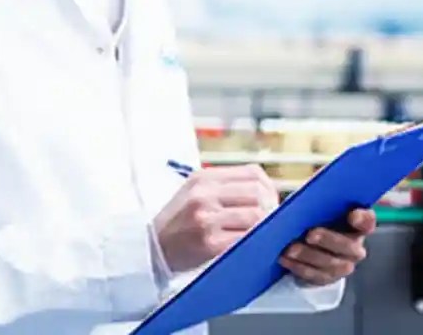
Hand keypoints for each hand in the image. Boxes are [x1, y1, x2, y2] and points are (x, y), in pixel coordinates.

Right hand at [152, 165, 278, 272]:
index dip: (269, 188)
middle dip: (271, 208)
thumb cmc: (177, 222)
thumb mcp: (194, 192)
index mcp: (203, 178)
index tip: (270, 201)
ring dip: (264, 226)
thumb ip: (225, 187)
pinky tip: (251, 245)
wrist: (151, 248)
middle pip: (258, 193)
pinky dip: (254, 241)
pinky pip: (245, 238)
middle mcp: (204, 194)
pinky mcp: (208, 242)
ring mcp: (206, 218)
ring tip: (261, 234)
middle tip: (270, 221)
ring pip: (256, 216)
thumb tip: (266, 193)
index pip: (252, 173)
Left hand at [280, 208, 375, 286]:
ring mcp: (343, 265)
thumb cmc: (313, 216)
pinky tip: (285, 259)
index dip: (363, 219)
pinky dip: (299, 267)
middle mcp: (355, 247)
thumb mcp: (316, 205)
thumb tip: (307, 198)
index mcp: (357, 225)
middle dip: (329, 240)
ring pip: (331, 264)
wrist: (303, 241)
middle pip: (349, 246)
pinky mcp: (326, 278)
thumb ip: (318, 200)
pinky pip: (315, 276)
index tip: (353, 215)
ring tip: (290, 249)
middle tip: (310, 234)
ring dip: (309, 256)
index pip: (367, 222)